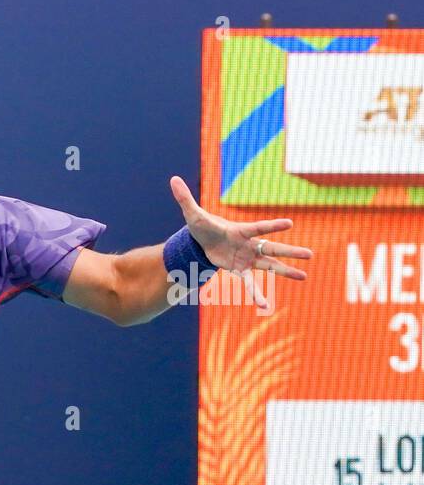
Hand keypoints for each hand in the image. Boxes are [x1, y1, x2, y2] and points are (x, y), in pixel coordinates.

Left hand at [170, 175, 313, 307]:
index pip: (259, 227)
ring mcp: (247, 258)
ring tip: (303, 276)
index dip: (273, 226)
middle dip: (290, 251)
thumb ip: (185, 199)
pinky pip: (250, 283)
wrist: (202, 242)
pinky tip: (264, 305)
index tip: (290, 223)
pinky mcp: (240, 269)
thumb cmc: (202, 227)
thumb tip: (173, 179)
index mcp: (241, 230)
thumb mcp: (192, 215)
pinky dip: (256, 294)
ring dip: (285, 271)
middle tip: (310, 254)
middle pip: (272, 248)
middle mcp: (249, 244)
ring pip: (269, 265)